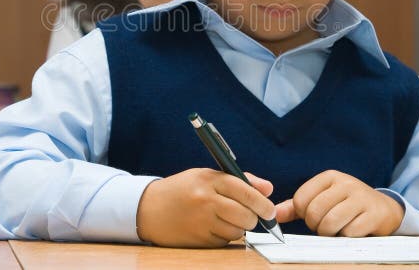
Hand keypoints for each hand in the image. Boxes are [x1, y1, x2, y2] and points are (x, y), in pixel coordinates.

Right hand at [136, 168, 274, 246]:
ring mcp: (201, 221)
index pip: (245, 190)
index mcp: (209, 179)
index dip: (262, 202)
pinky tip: (212, 226)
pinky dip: (224, 236)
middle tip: (251, 217)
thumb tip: (268, 189)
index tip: (270, 210)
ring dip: (238, 228)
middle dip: (253, 218)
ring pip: (237, 231)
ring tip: (225, 218)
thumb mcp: (207, 176)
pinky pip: (224, 241)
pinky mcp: (197, 239)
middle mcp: (205, 200)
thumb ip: (240, 180)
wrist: (148, 208)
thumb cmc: (182, 189)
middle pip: (245, 215)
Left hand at [275, 170, 402, 236]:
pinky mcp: (373, 214)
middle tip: (325, 226)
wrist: (384, 208)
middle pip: (314, 212)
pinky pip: (349, 232)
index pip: (301, 199)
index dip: (303, 214)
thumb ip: (297, 206)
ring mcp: (360, 198)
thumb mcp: (323, 198)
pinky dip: (347, 237)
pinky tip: (353, 231)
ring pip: (330, 223)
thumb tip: (274, 214)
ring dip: (330, 233)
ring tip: (337, 229)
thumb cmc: (347, 204)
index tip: (313, 216)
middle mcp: (345, 183)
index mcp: (329, 177)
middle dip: (316, 226)